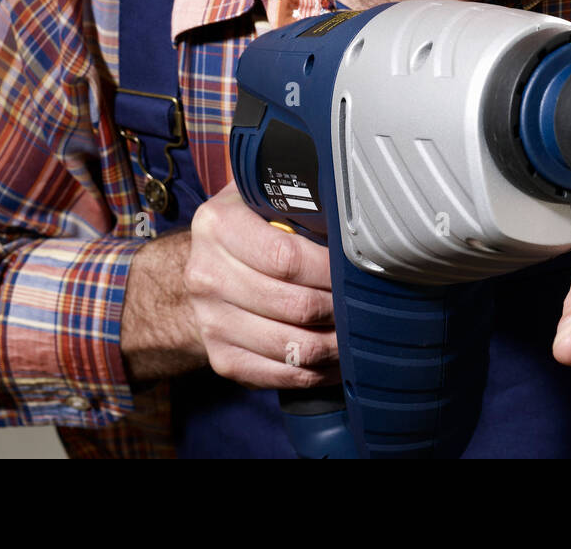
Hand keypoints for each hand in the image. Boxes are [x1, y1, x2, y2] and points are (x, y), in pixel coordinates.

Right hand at [184, 179, 340, 389]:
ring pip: (292, 348)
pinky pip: (280, 375)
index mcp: (217, 225)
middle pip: (294, 306)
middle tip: (364, 302)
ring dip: (335, 345)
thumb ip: (300, 195)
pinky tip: (336, 358)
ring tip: (358, 331)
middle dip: (339, 307)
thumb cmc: (253, 224)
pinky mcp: (220, 358)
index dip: (330, 269)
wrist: (207, 266)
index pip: (286, 258)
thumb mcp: (265, 194)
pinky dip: (317, 372)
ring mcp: (210, 321)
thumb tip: (358, 207)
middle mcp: (205, 275)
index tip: (356, 268)